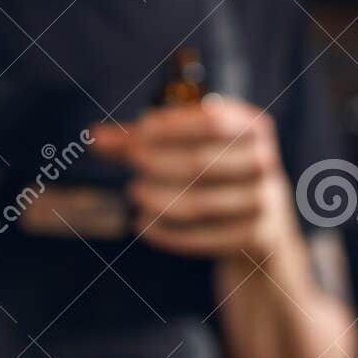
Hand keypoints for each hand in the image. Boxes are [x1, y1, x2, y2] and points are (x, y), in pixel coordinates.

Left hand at [89, 96, 300, 263]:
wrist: (262, 232)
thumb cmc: (214, 177)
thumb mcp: (189, 149)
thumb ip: (142, 140)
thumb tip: (93, 136)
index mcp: (252, 128)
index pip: (212, 120)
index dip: (173, 125)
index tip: (141, 127)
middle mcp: (264, 162)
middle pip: (201, 162)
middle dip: (157, 161)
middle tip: (130, 163)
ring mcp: (263, 202)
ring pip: (199, 202)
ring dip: (158, 198)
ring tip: (133, 193)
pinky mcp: (255, 238)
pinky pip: (204, 236)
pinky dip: (167, 232)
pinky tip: (142, 224)